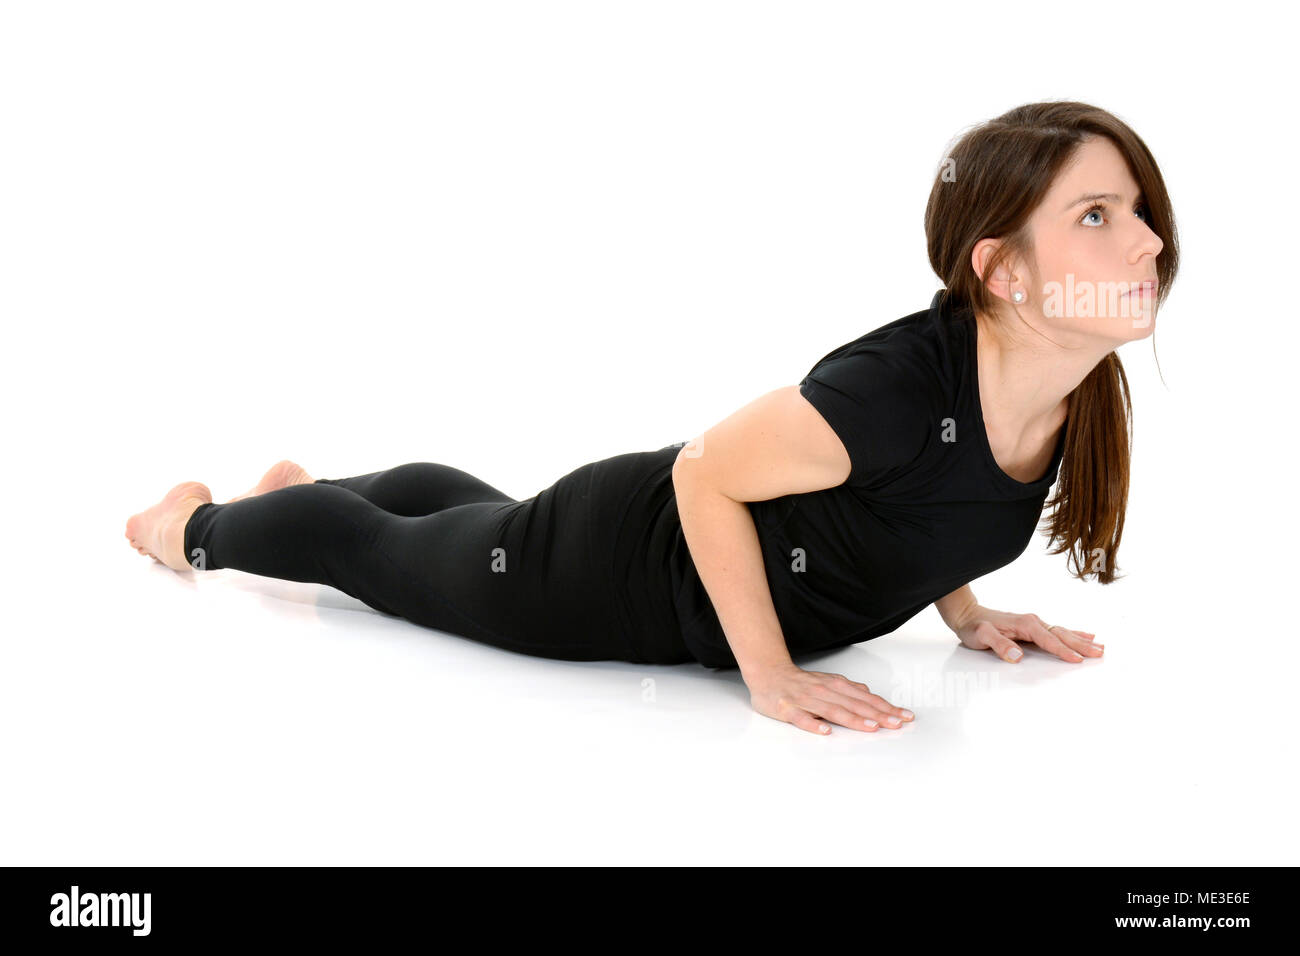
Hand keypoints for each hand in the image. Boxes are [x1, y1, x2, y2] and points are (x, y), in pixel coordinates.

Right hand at [746, 663, 913, 735]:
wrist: (767, 673)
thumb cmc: (799, 682)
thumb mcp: (828, 681)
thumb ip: (849, 689)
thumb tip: (869, 694)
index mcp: (835, 686)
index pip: (865, 699)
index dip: (886, 708)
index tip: (905, 717)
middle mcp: (824, 691)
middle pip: (854, 705)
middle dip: (878, 715)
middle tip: (898, 724)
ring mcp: (805, 700)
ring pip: (832, 710)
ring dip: (854, 719)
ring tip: (872, 727)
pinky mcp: (787, 709)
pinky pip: (801, 718)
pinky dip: (813, 725)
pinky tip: (825, 732)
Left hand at [949, 604, 1102, 662]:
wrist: (967, 615)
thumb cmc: (974, 626)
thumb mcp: (982, 636)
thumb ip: (999, 644)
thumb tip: (1017, 655)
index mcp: (1025, 624)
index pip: (1048, 639)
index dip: (1063, 650)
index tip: (1077, 660)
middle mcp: (1033, 621)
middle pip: (1062, 635)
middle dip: (1081, 645)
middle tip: (1100, 654)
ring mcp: (1034, 624)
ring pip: (1063, 632)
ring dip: (1082, 640)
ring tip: (1100, 646)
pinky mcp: (1033, 628)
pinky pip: (1057, 632)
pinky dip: (1073, 635)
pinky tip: (1085, 636)